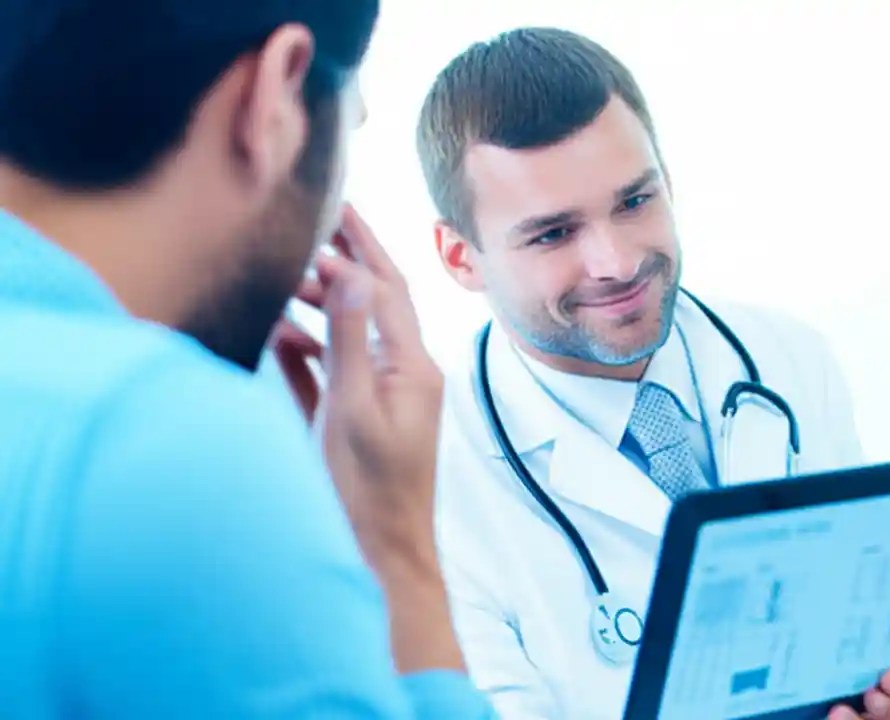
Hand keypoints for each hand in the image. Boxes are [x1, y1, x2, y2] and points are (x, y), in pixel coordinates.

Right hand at [271, 203, 460, 672]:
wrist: (380, 553)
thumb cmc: (370, 490)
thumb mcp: (354, 408)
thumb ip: (350, 340)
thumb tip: (352, 275)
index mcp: (413, 367)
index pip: (389, 288)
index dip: (364, 244)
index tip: (338, 205)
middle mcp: (404, 375)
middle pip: (373, 303)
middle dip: (343, 262)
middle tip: (308, 226)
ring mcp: (381, 398)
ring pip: (349, 334)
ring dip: (319, 304)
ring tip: (282, 275)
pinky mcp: (356, 420)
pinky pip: (331, 371)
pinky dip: (306, 347)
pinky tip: (278, 331)